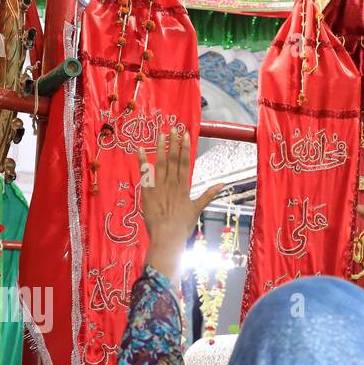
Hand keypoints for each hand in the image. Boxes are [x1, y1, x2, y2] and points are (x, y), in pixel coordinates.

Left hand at [138, 129, 220, 287]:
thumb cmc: (182, 226)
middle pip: (173, 159)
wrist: (167, 237)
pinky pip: (144, 175)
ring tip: (160, 133)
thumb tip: (223, 184)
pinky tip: (141, 149)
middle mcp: (172, 184)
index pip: (185, 162)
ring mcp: (159, 187)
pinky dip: (142, 162)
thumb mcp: (197, 209)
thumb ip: (208, 194)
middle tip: (173, 127)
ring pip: (160, 163)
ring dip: (160, 147)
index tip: (185, 133)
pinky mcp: (147, 193)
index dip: (185, 146)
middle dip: (173, 142)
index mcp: (184, 186)